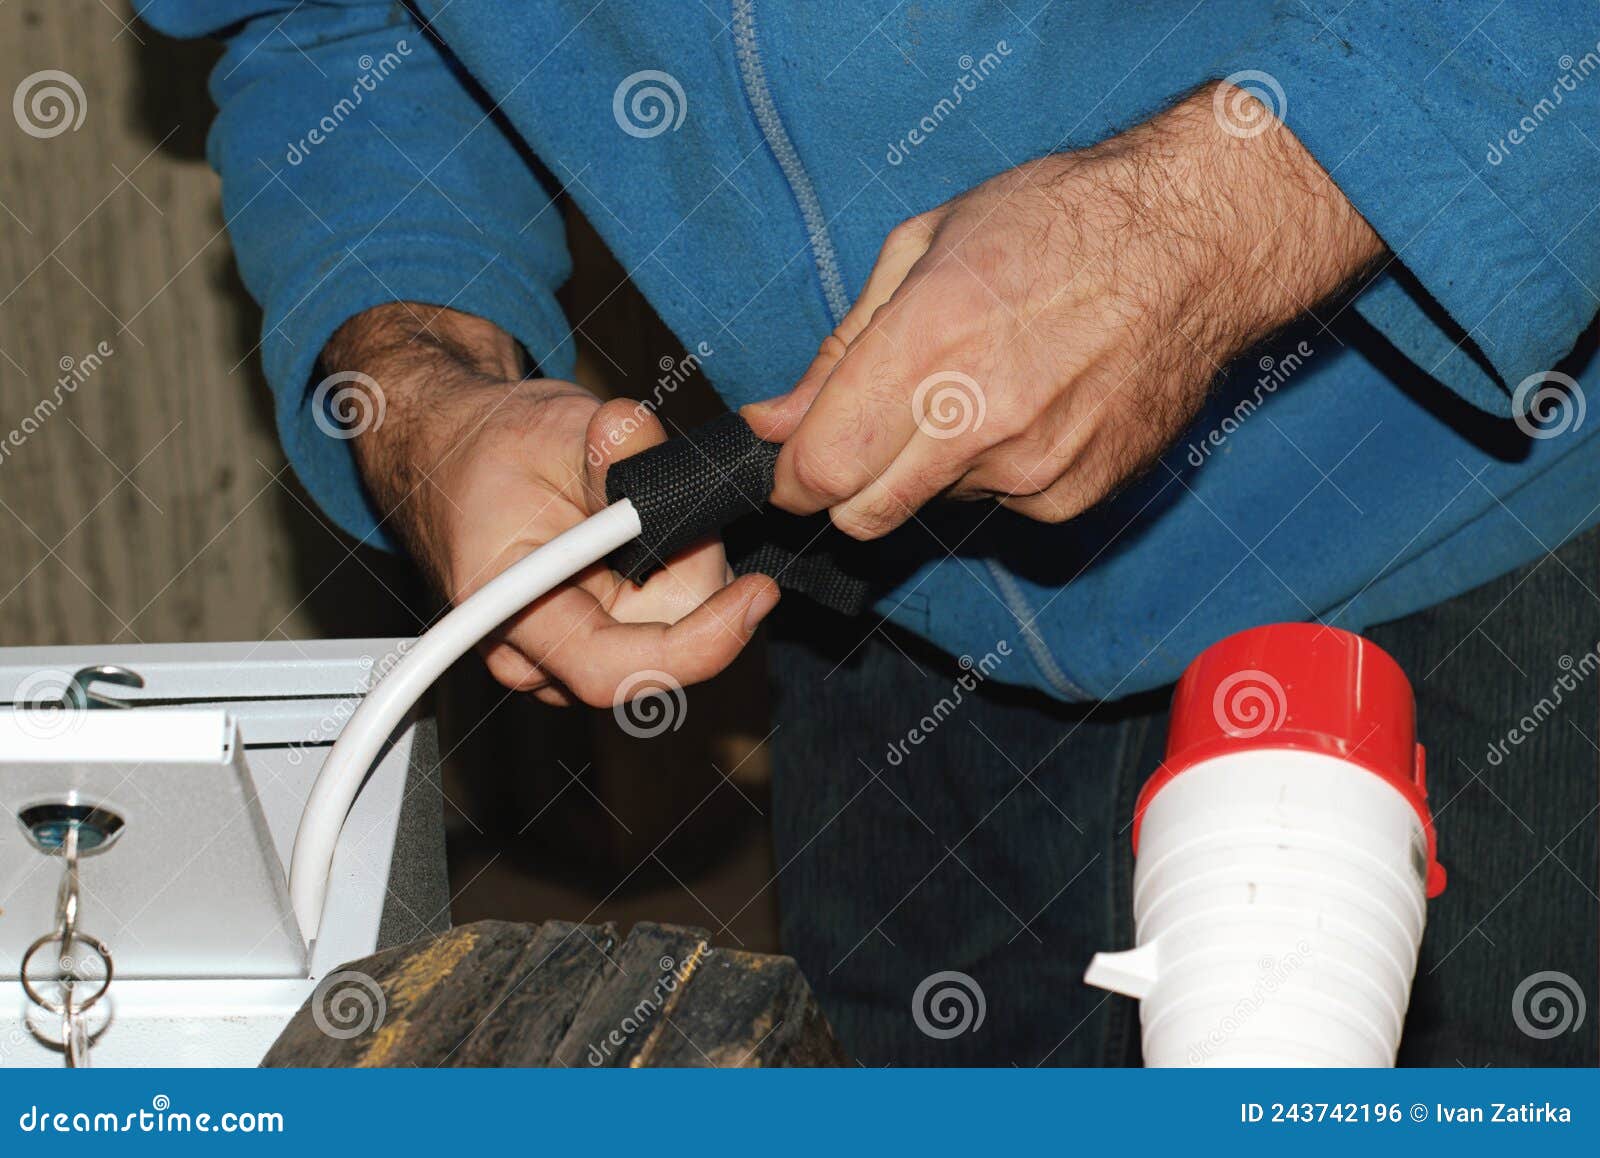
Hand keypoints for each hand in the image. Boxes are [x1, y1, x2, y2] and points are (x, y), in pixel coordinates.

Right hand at [330, 304, 778, 704]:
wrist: (455, 458)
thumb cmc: (490, 449)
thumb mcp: (551, 426)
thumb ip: (608, 442)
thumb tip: (639, 437)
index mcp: (506, 612)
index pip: (614, 669)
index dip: (699, 643)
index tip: (755, 596)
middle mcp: (532, 658)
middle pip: (659, 650)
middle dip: (693, 576)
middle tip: (677, 499)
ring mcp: (561, 662)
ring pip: (665, 638)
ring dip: (681, 574)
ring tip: (641, 511)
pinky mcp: (591, 651)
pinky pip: (661, 628)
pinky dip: (672, 580)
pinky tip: (645, 539)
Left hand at [744, 82, 1384, 537]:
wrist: (1196, 244)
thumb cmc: (1058, 223)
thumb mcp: (924, 248)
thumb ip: (840, 349)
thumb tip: (773, 420)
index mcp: (930, 341)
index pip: (822, 467)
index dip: (790, 476)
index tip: (790, 465)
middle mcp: (978, 419)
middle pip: (862, 514)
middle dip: (844, 488)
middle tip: (865, 438)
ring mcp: (1032, 468)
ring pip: (928, 507)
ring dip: (926, 468)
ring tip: (979, 387)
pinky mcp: (1073, 496)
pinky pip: (997, 506)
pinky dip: (993, 471)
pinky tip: (1031, 408)